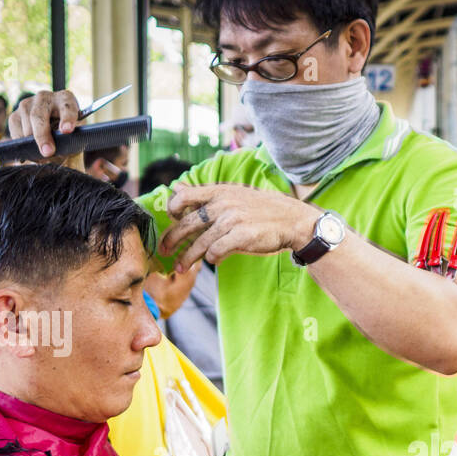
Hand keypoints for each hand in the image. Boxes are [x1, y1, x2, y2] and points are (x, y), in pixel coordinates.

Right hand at [6, 90, 84, 169]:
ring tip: (43, 156)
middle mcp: (45, 98)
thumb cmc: (68, 135)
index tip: (66, 130)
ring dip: (32, 143)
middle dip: (42, 135)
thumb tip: (51, 152)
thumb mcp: (74, 138)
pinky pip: (15, 131)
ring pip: (26, 126)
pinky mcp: (15, 115)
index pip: (67, 107)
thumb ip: (68, 142)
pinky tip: (30, 150)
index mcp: (65, 99)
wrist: (53, 133)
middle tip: (48, 152)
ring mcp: (27, 104)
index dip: (67, 118)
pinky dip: (22, 143)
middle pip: (38, 116)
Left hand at [161, 183, 320, 271]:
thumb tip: (177, 188)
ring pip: (200, 242)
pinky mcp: (242, 236)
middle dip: (172, 239)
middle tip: (164, 251)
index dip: (173, 209)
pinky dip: (211, 258)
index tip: (172, 221)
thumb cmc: (263, 210)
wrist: (292, 221)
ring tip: (180, 267)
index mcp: (219, 191)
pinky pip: (217, 251)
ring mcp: (232, 220)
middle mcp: (223, 204)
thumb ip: (206, 194)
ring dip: (188, 257)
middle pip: (187, 223)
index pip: (184, 196)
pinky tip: (211, 261)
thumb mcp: (234, 194)